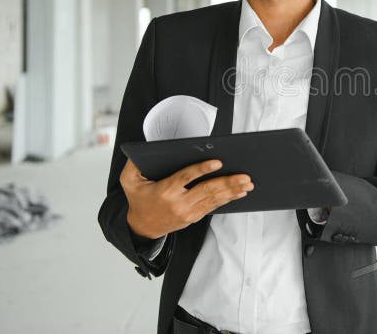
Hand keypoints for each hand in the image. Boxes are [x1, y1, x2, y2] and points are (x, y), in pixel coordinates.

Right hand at [120, 158, 253, 238]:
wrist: (141, 227)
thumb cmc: (138, 199)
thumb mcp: (129, 181)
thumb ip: (134, 164)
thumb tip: (143, 149)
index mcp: (165, 191)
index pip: (186, 178)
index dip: (202, 169)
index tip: (217, 162)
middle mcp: (178, 203)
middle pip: (206, 190)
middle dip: (227, 182)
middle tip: (244, 176)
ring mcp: (187, 212)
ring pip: (214, 199)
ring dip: (232, 191)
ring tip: (248, 183)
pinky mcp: (193, 217)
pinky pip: (213, 207)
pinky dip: (228, 199)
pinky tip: (240, 193)